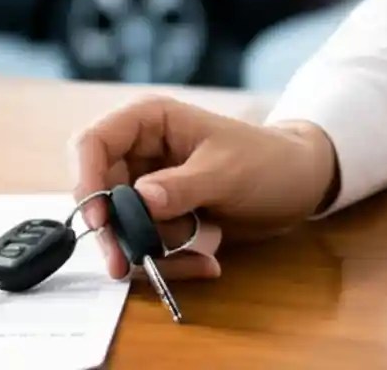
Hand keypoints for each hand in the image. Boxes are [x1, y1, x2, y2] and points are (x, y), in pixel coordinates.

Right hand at [68, 95, 337, 279]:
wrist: (301, 186)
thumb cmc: (268, 161)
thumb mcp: (228, 172)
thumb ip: (182, 186)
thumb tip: (142, 199)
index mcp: (148, 123)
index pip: (92, 143)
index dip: (86, 179)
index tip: (99, 219)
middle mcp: (139, 152)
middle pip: (99, 192)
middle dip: (115, 231)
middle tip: (125, 263)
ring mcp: (148, 186)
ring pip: (121, 226)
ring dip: (151, 251)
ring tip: (199, 261)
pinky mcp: (161, 216)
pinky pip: (147, 243)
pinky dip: (172, 261)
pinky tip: (208, 263)